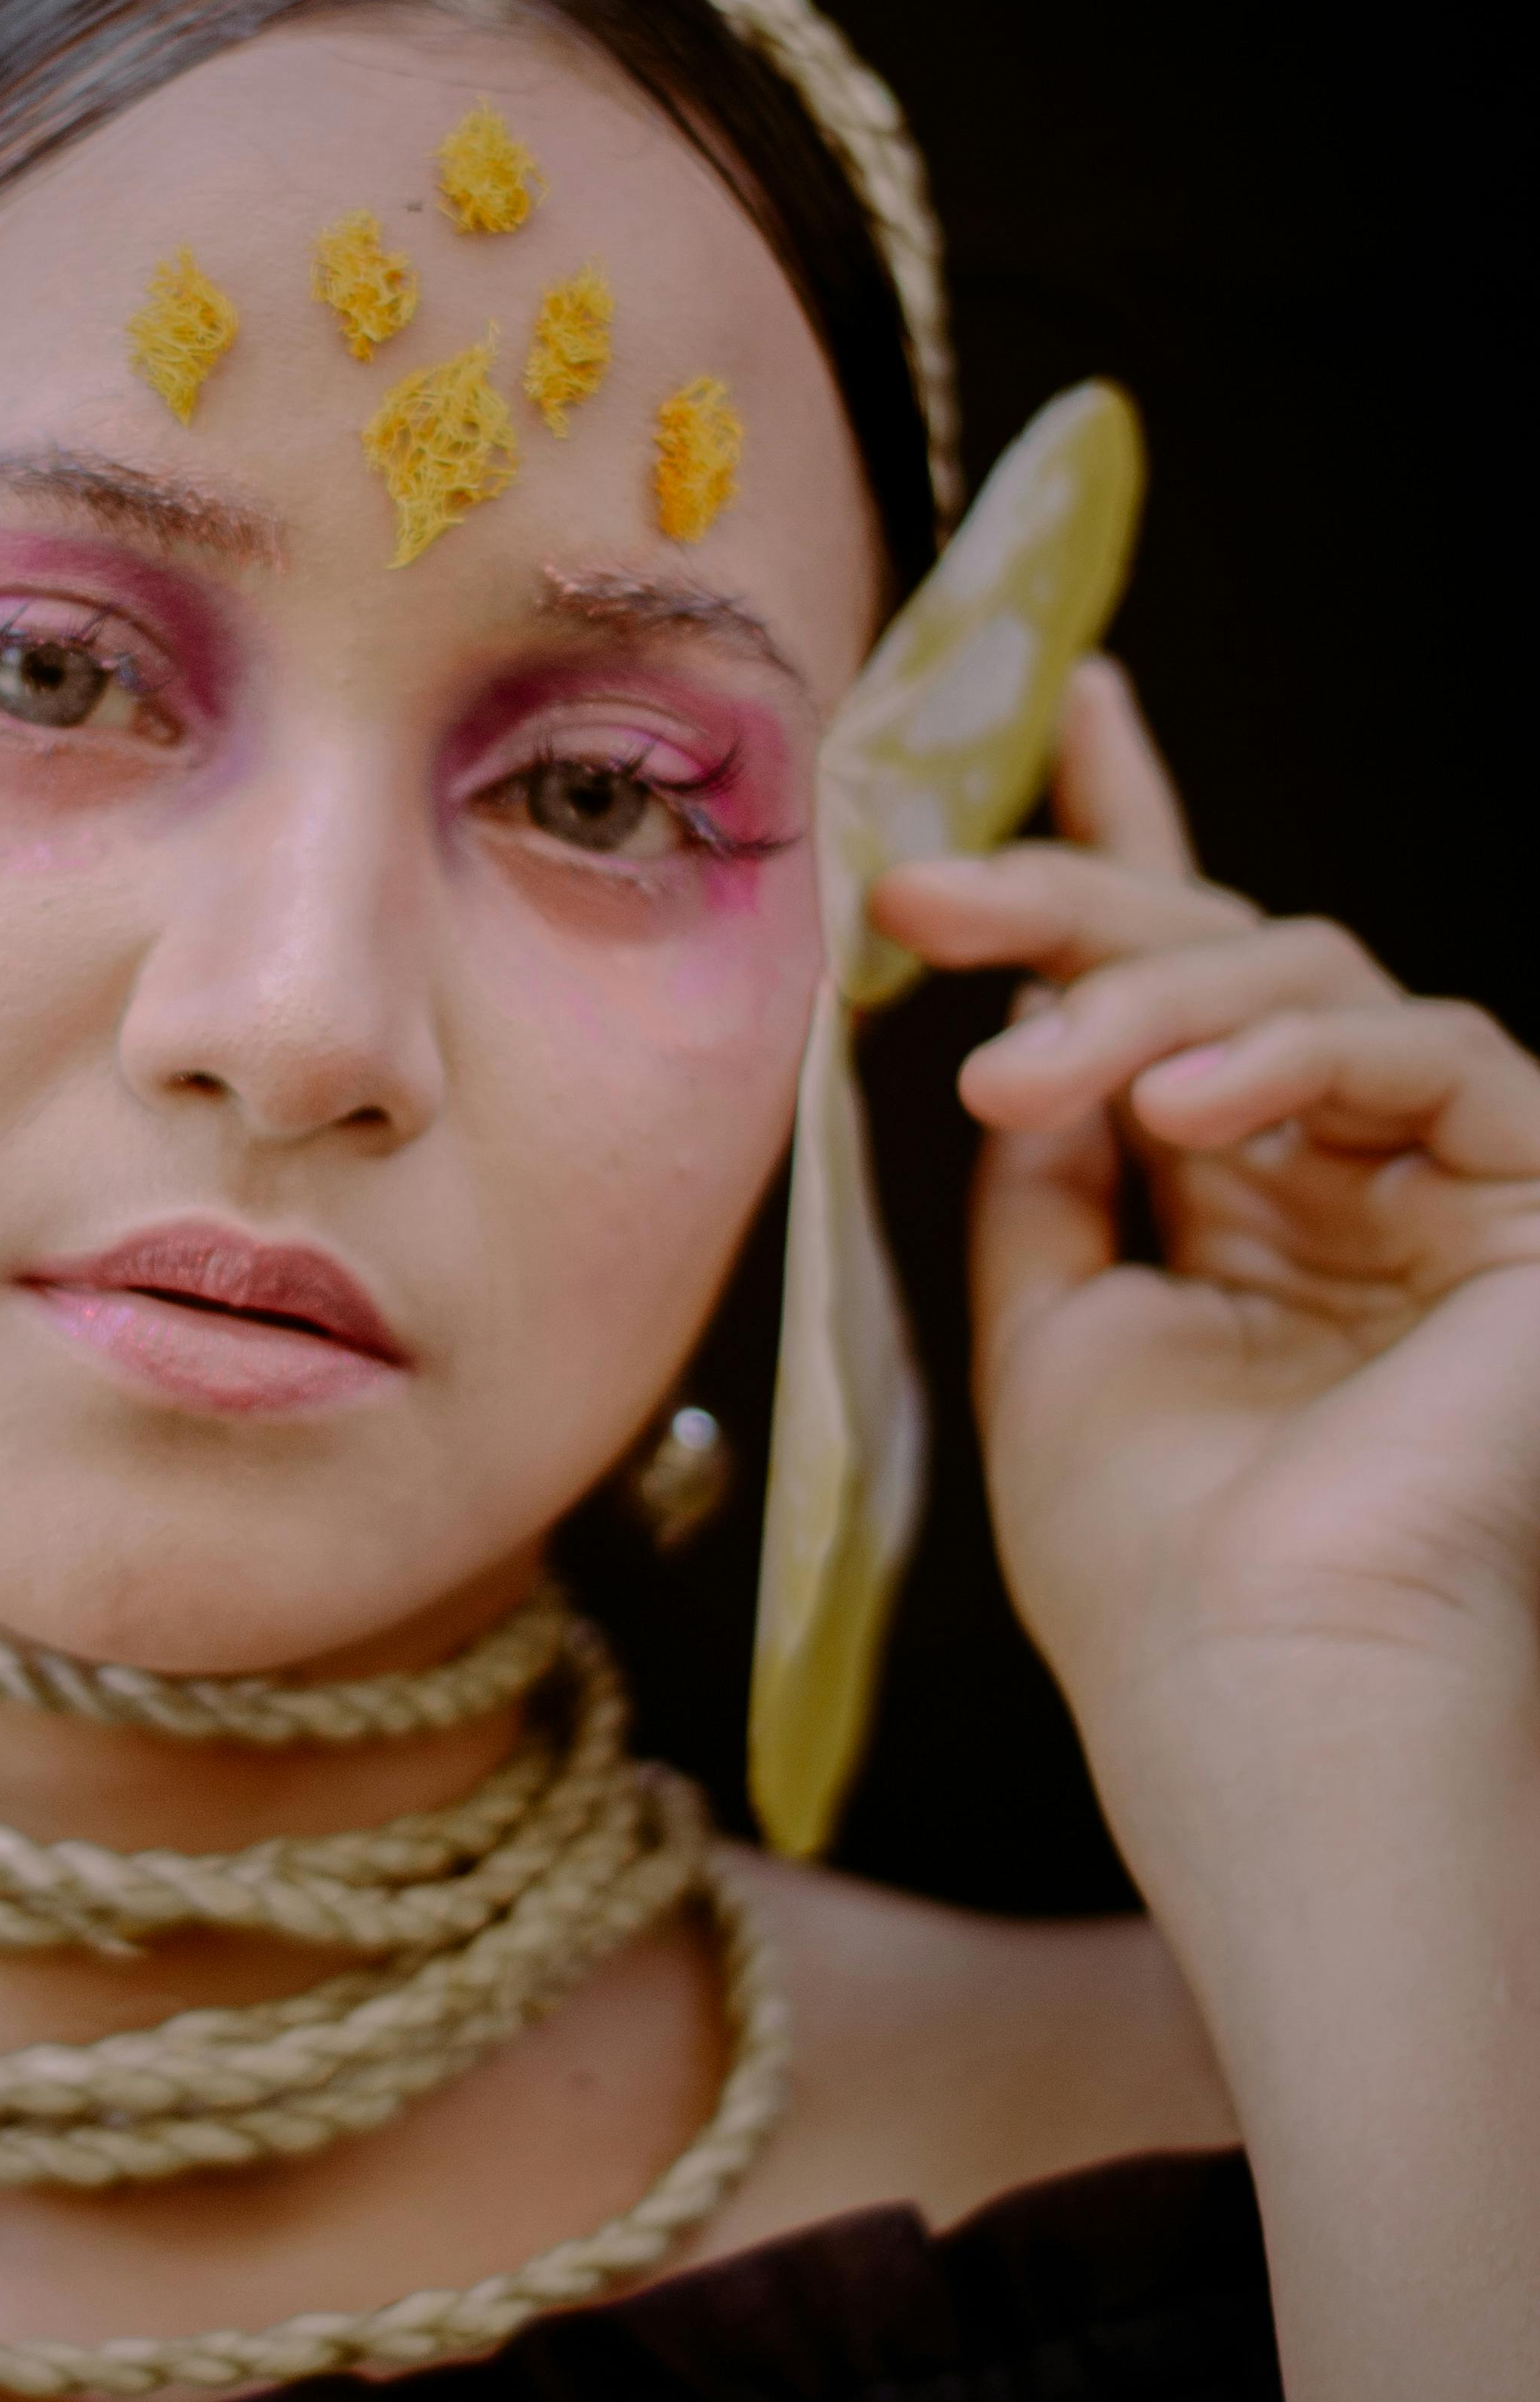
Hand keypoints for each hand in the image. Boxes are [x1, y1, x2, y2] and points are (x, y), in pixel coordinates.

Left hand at [873, 659, 1539, 1913]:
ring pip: (1307, 976)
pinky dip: (1283, 1055)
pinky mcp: (1533, 1198)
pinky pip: (1425, 1049)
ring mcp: (1445, 1185)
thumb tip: (1015, 1031)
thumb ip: (1049, 1177)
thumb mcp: (1051, 1329)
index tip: (1064, 708)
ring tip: (1021, 1071)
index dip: (1124, 843)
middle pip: (1227, 954)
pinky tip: (1170, 1106)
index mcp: (1240, 1211)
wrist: (1254, 1693)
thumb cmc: (1149, 1568)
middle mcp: (1349, 1180)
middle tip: (922, 890)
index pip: (1181, 992)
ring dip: (1142, 995)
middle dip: (1074, 895)